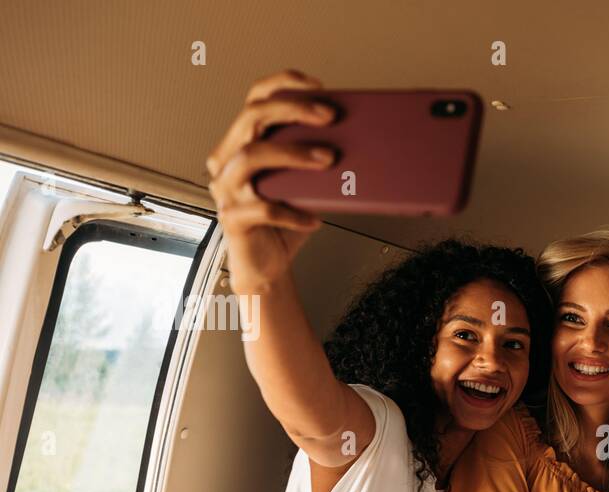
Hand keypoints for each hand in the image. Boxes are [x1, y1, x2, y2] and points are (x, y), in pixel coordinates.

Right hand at [206, 69, 336, 293]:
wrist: (266, 266)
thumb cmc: (285, 221)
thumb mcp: (303, 183)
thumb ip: (312, 158)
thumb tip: (358, 141)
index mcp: (241, 142)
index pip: (256, 97)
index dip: (285, 84)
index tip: (320, 87)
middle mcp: (226, 159)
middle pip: (251, 116)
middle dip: (293, 110)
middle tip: (330, 116)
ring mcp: (225, 188)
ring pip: (252, 156)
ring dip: (294, 153)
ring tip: (329, 159)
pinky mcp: (232, 218)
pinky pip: (263, 208)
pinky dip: (292, 212)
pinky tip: (315, 220)